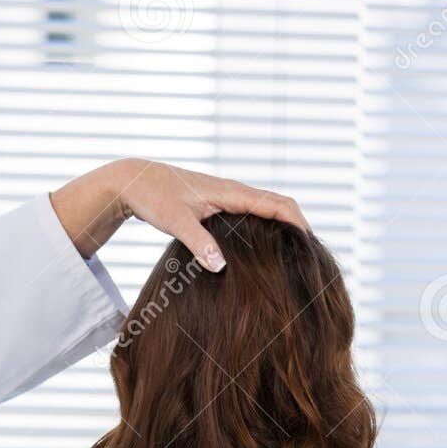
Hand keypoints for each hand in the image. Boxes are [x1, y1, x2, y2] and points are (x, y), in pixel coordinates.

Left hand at [51, 160, 308, 267]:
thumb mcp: (175, 221)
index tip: (310, 245)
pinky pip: (251, 213)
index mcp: (231, 193)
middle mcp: (234, 192)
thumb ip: (198, 243)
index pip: (277, 203)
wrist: (136, 181)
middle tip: (308, 255)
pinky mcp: (218, 205)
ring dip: (282, 226)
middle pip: (278, 204)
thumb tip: (221, 266)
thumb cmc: (154, 197)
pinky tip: (261, 248)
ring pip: (266, 208)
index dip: (298, 223)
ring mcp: (227, 197)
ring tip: (292, 254)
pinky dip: (264, 226)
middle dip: (297, 225)